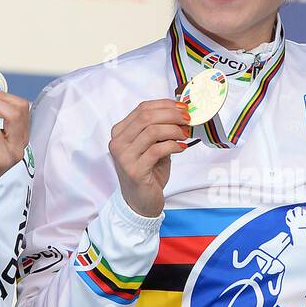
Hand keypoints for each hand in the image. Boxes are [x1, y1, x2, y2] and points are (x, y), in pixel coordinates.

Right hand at [109, 99, 191, 217]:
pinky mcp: (134, 170)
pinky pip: (157, 150)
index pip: (142, 108)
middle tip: (187, 119)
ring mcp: (124, 157)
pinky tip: (181, 148)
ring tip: (185, 134)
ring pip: (151, 131)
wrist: (141, 201)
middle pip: (146, 117)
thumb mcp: (153, 146)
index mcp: (120, 132)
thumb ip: (161, 129)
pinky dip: (173, 145)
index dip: (165, 105)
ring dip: (173, 130)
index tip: (182, 107)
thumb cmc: (148, 172)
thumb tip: (181, 113)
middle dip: (171, 115)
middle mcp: (118, 142)